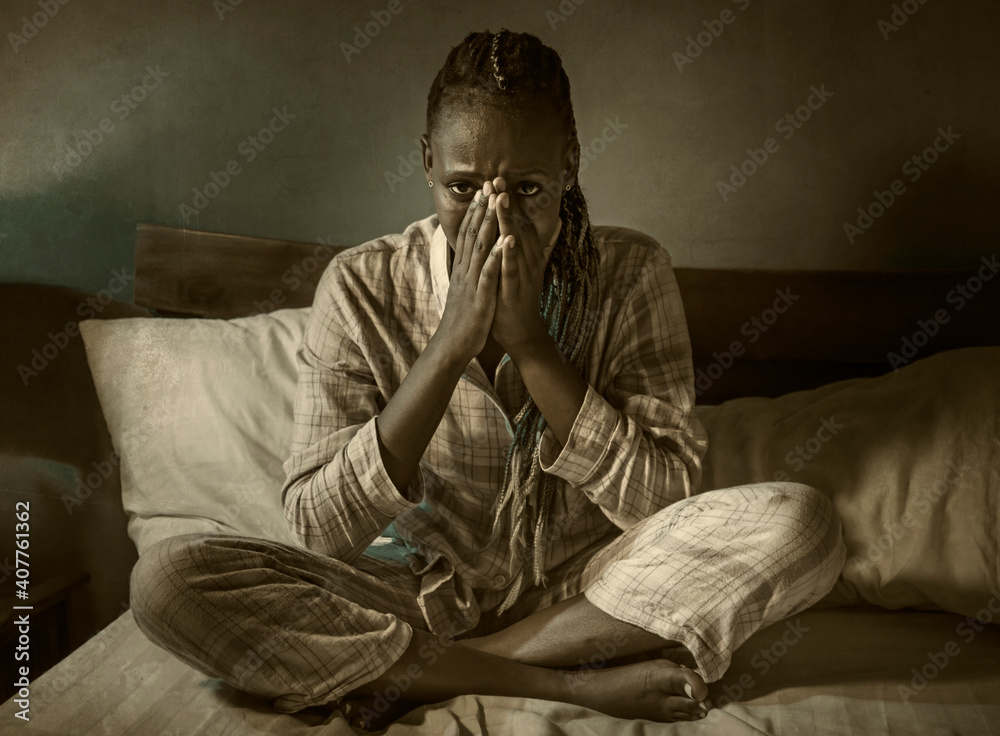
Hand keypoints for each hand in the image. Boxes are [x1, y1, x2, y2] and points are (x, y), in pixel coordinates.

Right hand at [433, 182, 503, 362]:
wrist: (452, 346)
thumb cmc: (463, 319)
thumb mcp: (465, 290)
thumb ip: (468, 272)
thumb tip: (469, 257)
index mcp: (463, 269)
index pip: (468, 234)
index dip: (475, 211)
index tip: (483, 190)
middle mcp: (465, 271)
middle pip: (472, 234)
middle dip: (481, 208)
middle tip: (489, 183)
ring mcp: (471, 283)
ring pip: (480, 248)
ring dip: (488, 223)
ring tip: (497, 201)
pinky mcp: (480, 298)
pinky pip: (489, 274)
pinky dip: (498, 257)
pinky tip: (507, 241)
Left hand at [490, 177, 561, 355]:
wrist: (522, 333)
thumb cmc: (521, 299)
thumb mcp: (533, 268)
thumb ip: (545, 245)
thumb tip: (559, 222)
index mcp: (528, 254)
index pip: (519, 221)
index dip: (510, 200)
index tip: (499, 178)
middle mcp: (526, 260)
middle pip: (517, 225)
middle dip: (507, 202)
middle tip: (497, 177)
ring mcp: (521, 273)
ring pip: (514, 242)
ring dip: (508, 219)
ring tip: (501, 197)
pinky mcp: (514, 288)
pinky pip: (511, 268)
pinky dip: (510, 252)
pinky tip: (507, 237)